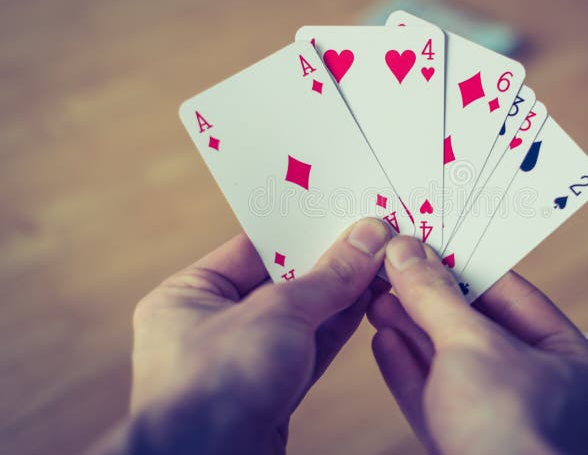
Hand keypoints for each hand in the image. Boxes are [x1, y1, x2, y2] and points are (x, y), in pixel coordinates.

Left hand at [89, 218, 390, 454]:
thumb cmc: (216, 389)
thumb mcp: (276, 315)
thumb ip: (327, 276)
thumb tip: (367, 237)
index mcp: (187, 297)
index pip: (253, 248)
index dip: (301, 229)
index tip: (342, 214)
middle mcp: (208, 327)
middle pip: (280, 282)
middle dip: (327, 263)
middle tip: (372, 236)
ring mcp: (240, 363)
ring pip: (299, 318)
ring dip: (340, 295)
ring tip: (380, 263)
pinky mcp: (268, 393)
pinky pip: (307, 350)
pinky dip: (337, 328)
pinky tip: (368, 302)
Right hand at [368, 236, 587, 454]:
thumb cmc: (516, 439)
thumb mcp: (474, 347)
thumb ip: (437, 297)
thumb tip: (407, 253)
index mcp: (576, 367)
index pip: (518, 299)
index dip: (469, 268)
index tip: (433, 247)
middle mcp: (546, 396)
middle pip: (480, 332)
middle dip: (432, 301)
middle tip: (396, 271)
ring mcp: (507, 426)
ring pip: (453, 368)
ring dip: (414, 332)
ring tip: (381, 299)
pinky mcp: (470, 450)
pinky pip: (438, 402)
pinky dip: (410, 371)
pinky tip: (383, 342)